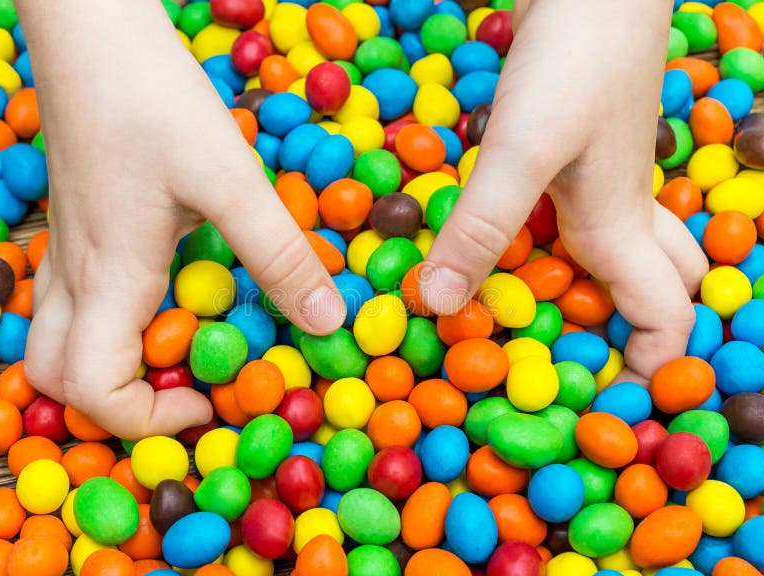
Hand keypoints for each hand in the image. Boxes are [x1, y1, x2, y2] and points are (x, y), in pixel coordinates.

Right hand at [18, 0, 344, 439]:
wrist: (93, 31)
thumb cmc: (152, 100)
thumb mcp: (231, 182)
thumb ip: (278, 255)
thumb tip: (327, 322)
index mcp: (109, 279)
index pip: (92, 390)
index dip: (146, 421)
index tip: (206, 403)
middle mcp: (75, 274)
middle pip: (56, 376)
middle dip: (116, 402)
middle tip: (185, 385)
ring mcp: (66, 247)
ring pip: (59, 338)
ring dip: (113, 362)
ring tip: (183, 346)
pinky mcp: (75, 222)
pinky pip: (74, 298)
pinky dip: (113, 320)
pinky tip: (169, 289)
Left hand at [421, 0, 706, 378]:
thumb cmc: (577, 60)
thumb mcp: (522, 150)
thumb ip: (482, 226)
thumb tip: (439, 307)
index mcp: (617, 229)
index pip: (668, 320)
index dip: (651, 371)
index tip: (606, 407)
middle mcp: (618, 211)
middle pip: (655, 289)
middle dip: (630, 335)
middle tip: (573, 364)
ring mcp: (601, 178)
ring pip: (620, 252)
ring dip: (592, 289)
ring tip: (534, 318)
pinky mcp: (575, 149)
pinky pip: (579, 214)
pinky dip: (556, 242)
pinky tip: (510, 241)